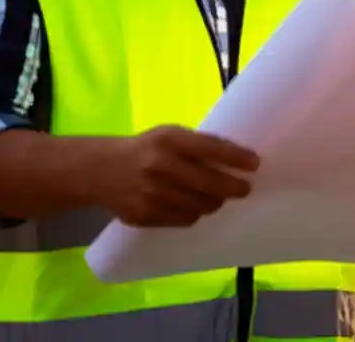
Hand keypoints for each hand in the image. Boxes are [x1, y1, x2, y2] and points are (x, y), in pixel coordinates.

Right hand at [94, 125, 260, 226]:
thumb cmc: (145, 148)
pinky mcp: (145, 216)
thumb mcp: (168, 135)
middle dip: (234, 188)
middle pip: (210, 184)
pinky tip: (193, 204)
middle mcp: (159, 166)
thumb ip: (198, 145)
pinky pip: (184, 219)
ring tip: (218, 196)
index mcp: (167, 139)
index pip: (211, 149)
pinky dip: (195, 212)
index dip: (237, 158)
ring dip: (215, 202)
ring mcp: (151, 194)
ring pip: (201, 206)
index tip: (255, 164)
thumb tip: (238, 161)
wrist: (99, 170)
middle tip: (244, 188)